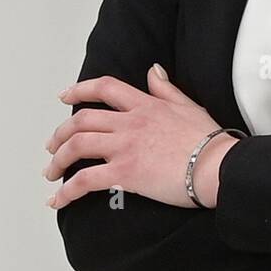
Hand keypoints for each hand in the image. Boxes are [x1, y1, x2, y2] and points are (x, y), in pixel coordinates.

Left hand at [43, 65, 233, 210]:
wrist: (218, 166)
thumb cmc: (210, 141)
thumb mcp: (189, 106)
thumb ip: (166, 89)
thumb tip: (153, 70)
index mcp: (145, 105)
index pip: (105, 88)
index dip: (79, 89)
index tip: (64, 96)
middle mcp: (130, 123)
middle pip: (82, 120)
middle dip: (60, 134)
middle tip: (53, 146)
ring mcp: (125, 147)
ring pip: (76, 146)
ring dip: (57, 160)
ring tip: (52, 173)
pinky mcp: (125, 173)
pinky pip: (84, 180)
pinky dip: (66, 191)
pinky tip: (58, 200)